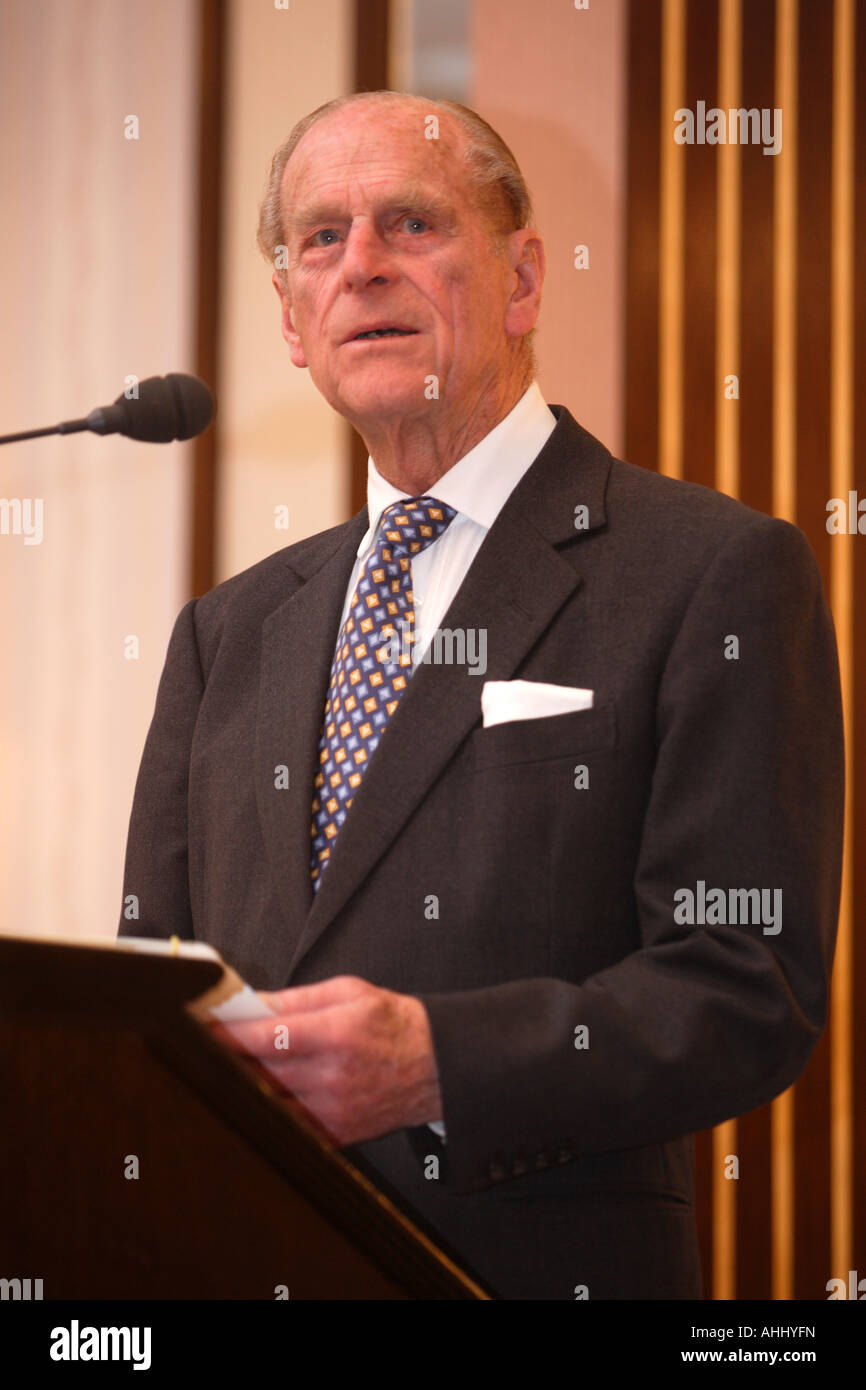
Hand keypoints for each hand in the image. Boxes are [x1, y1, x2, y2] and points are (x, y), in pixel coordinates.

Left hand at [210, 975, 441, 1145]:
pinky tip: (255, 1094)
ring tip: (222, 1068)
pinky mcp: (336, 1135)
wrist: (437, 1066)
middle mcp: (333, 1076)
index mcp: (337, 1033)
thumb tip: (249, 1002)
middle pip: (258, 1072)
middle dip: (225, 1058)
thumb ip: (294, 1000)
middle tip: (199, 1044)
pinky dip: (266, 1109)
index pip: (266, 1035)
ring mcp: (333, 1111)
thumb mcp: (348, 993)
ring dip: (240, 1085)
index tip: (198, 1025)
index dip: (225, 1033)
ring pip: (266, 1102)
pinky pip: (286, 1125)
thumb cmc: (393, 1023)